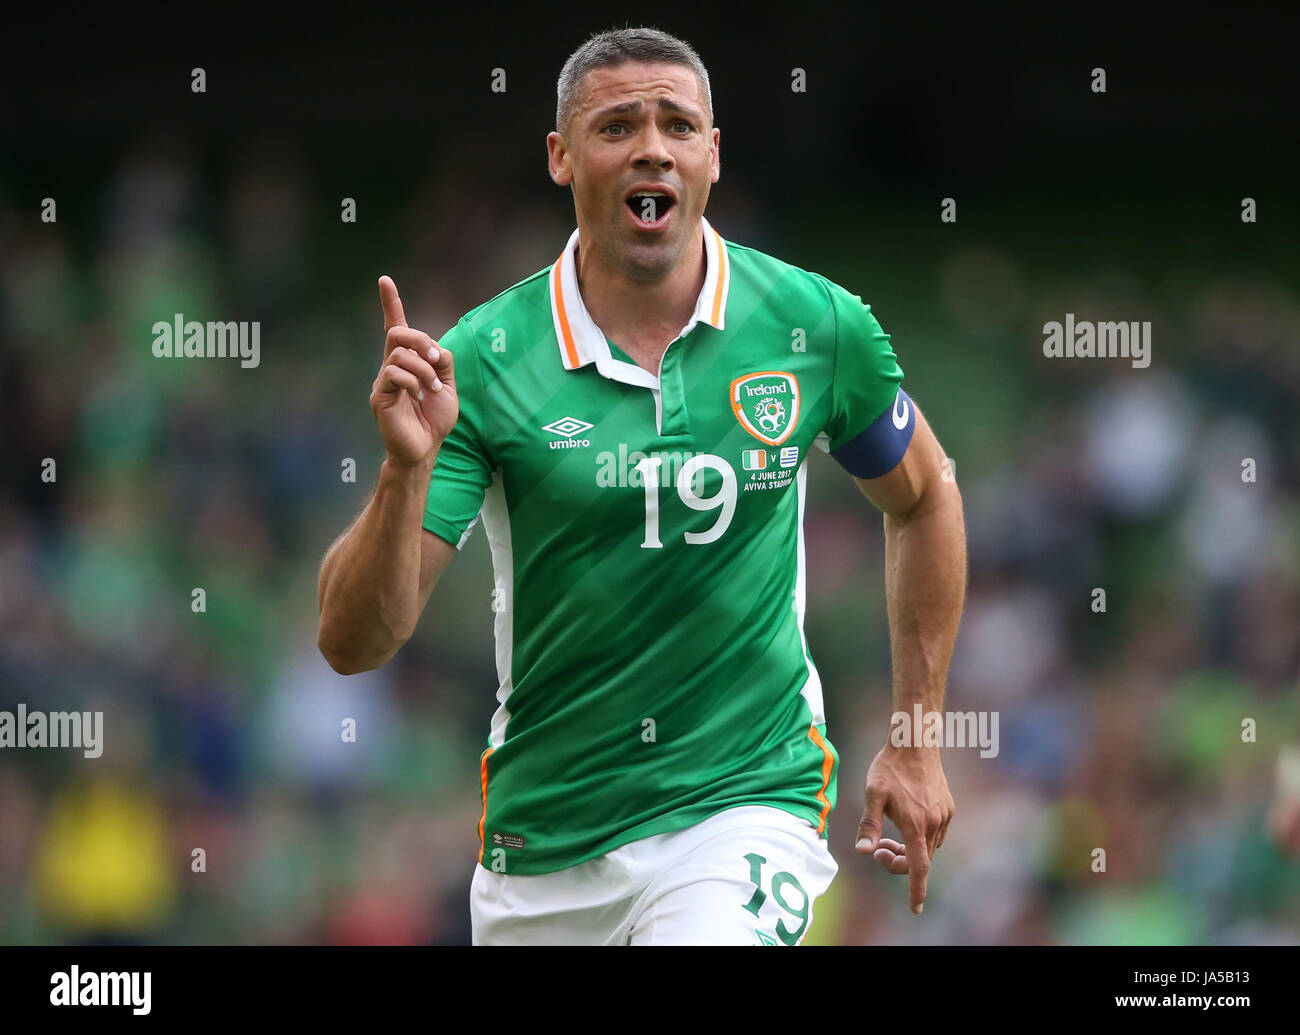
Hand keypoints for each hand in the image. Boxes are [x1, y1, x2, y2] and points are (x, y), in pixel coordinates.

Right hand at [370, 275, 459, 464]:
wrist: (425, 448)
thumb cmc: (434, 419)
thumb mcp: (448, 386)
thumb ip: (444, 363)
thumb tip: (436, 349)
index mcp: (408, 362)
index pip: (397, 327)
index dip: (391, 304)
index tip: (384, 280)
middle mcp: (392, 367)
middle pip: (399, 333)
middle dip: (421, 340)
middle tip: (437, 360)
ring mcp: (384, 381)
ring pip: (400, 354)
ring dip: (424, 369)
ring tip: (433, 389)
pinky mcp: (380, 396)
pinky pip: (394, 373)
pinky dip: (413, 381)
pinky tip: (420, 396)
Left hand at [854, 743, 954, 914]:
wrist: (915, 742)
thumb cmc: (890, 767)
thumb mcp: (873, 794)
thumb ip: (869, 825)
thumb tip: (863, 852)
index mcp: (915, 824)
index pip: (918, 866)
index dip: (916, 889)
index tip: (916, 909)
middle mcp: (934, 823)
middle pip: (920, 859)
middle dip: (898, 862)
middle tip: (878, 849)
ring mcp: (943, 815)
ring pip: (928, 847)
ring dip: (909, 849)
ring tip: (887, 834)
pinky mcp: (948, 807)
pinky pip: (935, 833)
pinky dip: (920, 837)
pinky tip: (905, 821)